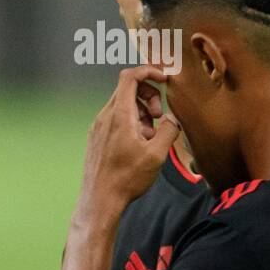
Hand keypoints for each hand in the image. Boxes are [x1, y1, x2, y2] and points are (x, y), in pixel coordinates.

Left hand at [78, 66, 179, 216]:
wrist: (100, 199)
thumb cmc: (127, 178)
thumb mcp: (157, 154)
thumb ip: (169, 129)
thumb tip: (172, 118)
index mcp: (119, 115)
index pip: (130, 77)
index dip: (149, 71)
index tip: (165, 78)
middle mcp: (105, 117)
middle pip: (128, 89)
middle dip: (149, 96)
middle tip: (159, 117)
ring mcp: (98, 127)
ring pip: (123, 105)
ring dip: (141, 112)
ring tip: (150, 135)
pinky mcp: (97, 137)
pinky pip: (115, 119)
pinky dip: (131, 122)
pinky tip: (138, 143)